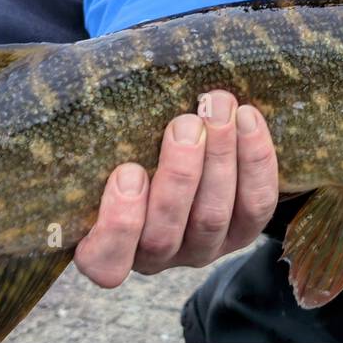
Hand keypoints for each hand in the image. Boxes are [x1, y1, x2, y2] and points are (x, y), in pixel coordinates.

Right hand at [74, 90, 278, 286]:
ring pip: (212, 216)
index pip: (106, 262)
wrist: (180, 140)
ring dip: (220, 158)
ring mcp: (202, 246)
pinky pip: (256, 204)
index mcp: (109, 248)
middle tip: (186, 123)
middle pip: (166, 232)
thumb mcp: (101, 141)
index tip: (127, 171)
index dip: (118, 223)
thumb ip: (94, 131)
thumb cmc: (125, 141)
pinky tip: (248, 117)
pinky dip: (256, 160)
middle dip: (180, 174)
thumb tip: (86, 79)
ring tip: (217, 108)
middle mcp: (156, 255)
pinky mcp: (244, 230)